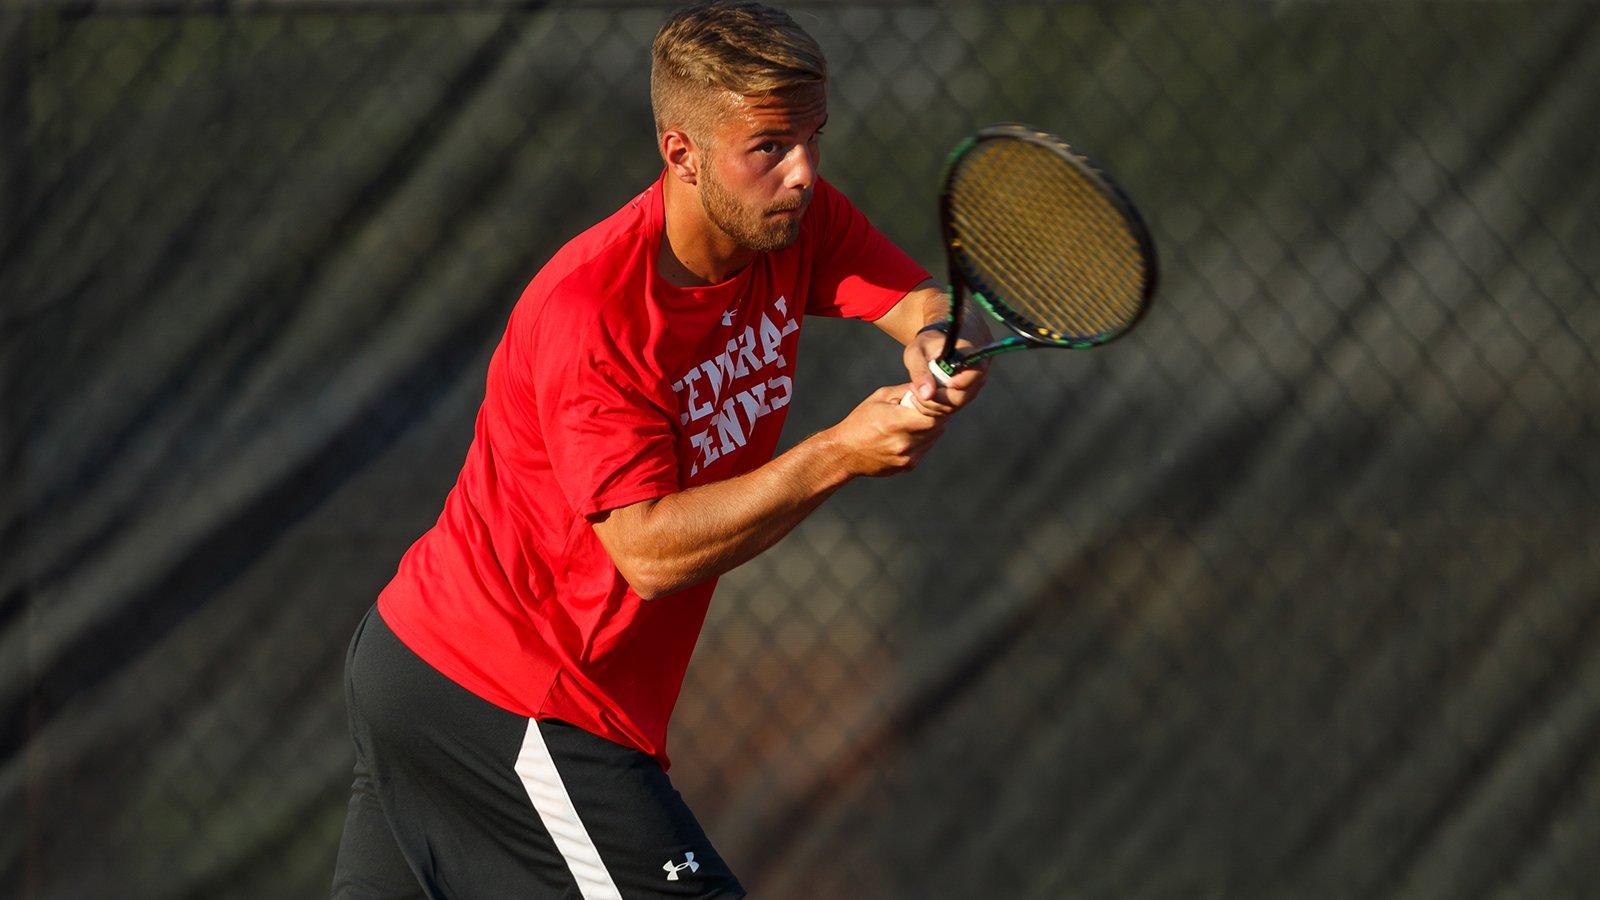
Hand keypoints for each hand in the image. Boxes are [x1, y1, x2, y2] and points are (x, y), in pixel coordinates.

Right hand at [825, 385, 947, 477]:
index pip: (935, 414)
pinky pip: (925, 447)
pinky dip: (922, 439)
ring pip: (934, 436)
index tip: (928, 398)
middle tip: (924, 406)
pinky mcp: (908, 465)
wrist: (845, 453)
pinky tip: (905, 435)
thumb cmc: (860, 421)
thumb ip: (906, 390)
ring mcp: (907, 457)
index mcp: (896, 422)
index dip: (937, 404)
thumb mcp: (880, 397)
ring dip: (929, 426)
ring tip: (910, 421)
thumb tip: (928, 386)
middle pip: (938, 426)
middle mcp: (904, 442)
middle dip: (936, 414)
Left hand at [901, 328, 987, 416]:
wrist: (929, 350)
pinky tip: (917, 395)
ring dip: (928, 404)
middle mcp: (974, 376)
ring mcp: (968, 391)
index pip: (977, 372)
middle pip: (960, 398)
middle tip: (914, 387)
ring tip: (913, 387)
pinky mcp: (958, 401)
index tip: (945, 384)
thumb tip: (927, 394)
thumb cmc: (925, 346)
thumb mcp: (916, 353)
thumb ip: (920, 372)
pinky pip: (945, 412)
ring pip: (951, 408)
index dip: (962, 382)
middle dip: (934, 398)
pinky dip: (928, 408)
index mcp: (969, 356)